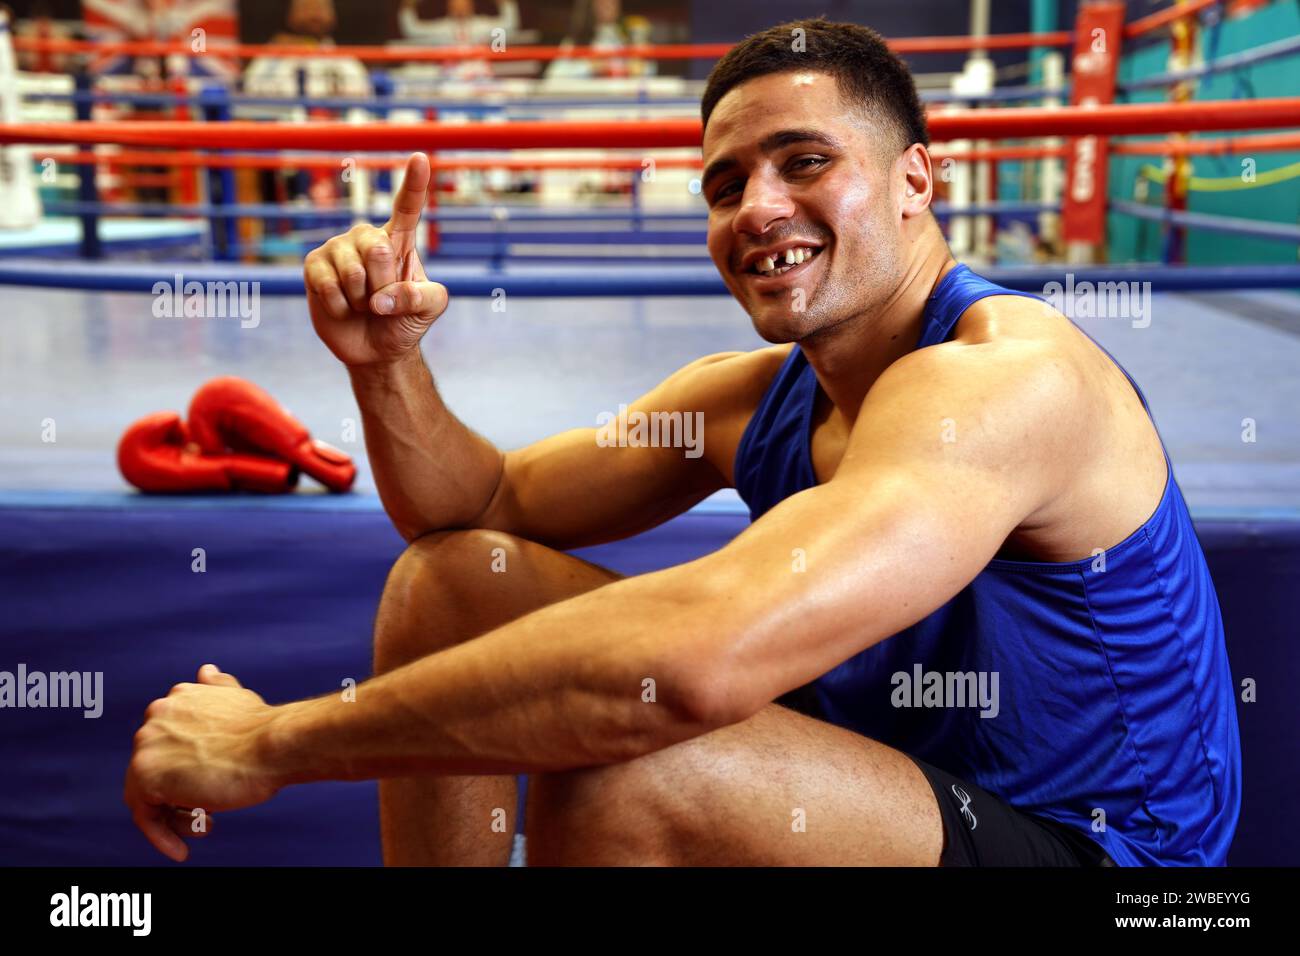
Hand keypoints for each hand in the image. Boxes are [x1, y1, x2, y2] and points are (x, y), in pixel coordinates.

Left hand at [124, 665, 281, 861]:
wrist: (276, 744)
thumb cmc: (265, 729)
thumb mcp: (237, 699)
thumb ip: (215, 689)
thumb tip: (206, 671)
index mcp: (176, 699)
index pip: (167, 744)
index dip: (187, 768)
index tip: (208, 785)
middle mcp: (155, 716)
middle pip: (156, 768)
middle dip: (181, 793)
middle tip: (208, 811)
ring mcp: (147, 745)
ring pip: (148, 794)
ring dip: (174, 816)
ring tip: (204, 825)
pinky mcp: (146, 777)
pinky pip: (145, 816)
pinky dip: (161, 835)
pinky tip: (182, 849)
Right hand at [304, 152, 449, 368]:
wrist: (376, 350)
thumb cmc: (405, 322)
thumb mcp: (429, 309)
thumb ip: (421, 298)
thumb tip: (382, 298)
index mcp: (399, 240)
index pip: (407, 208)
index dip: (414, 184)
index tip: (420, 158)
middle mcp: (367, 237)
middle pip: (378, 250)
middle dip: (384, 286)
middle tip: (382, 300)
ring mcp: (338, 249)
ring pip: (351, 271)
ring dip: (361, 300)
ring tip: (363, 304)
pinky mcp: (314, 266)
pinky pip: (326, 284)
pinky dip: (340, 306)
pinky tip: (343, 308)